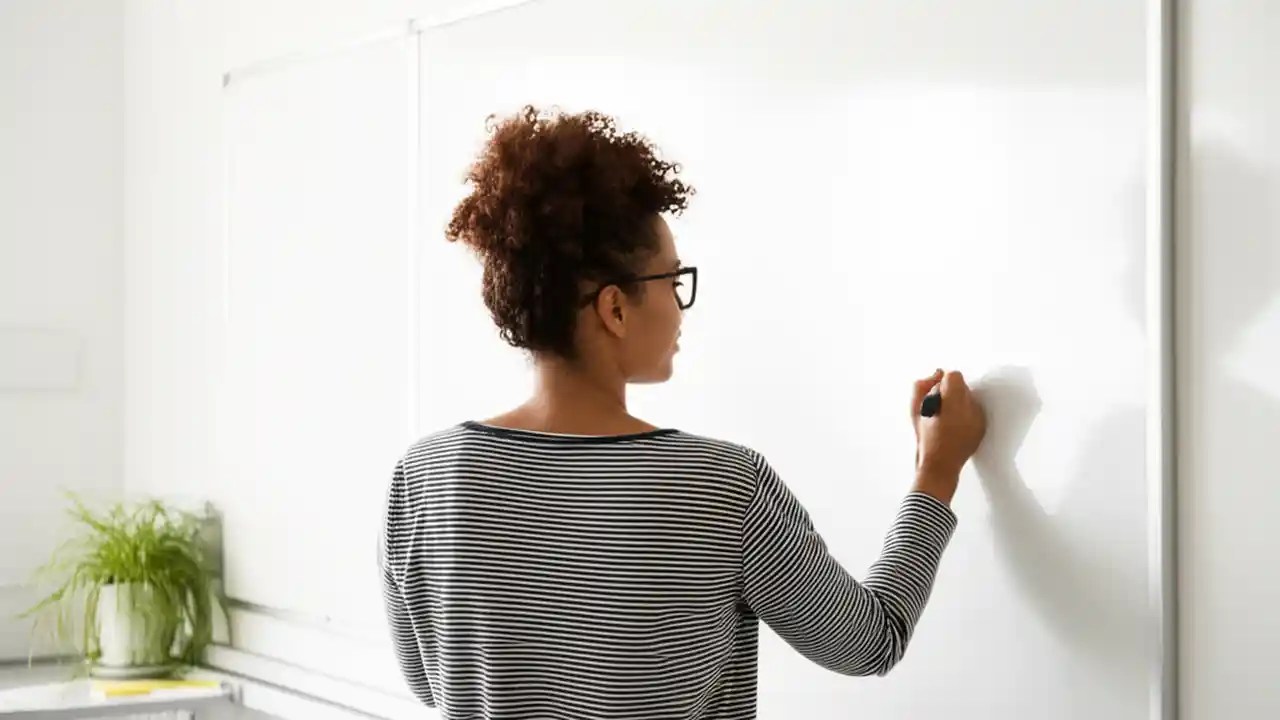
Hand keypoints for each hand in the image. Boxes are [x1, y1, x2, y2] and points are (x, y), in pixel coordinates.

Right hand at [910, 369, 987, 502]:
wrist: (940, 468)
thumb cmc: (924, 440)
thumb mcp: (914, 411)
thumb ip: (921, 386)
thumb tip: (936, 374)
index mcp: (953, 405)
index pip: (954, 375)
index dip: (941, 382)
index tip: (935, 395)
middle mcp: (971, 410)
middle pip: (962, 385)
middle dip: (950, 392)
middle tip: (939, 409)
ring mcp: (979, 419)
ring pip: (970, 396)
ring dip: (958, 401)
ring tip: (947, 418)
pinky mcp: (983, 427)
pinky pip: (975, 409)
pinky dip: (966, 412)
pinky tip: (956, 425)